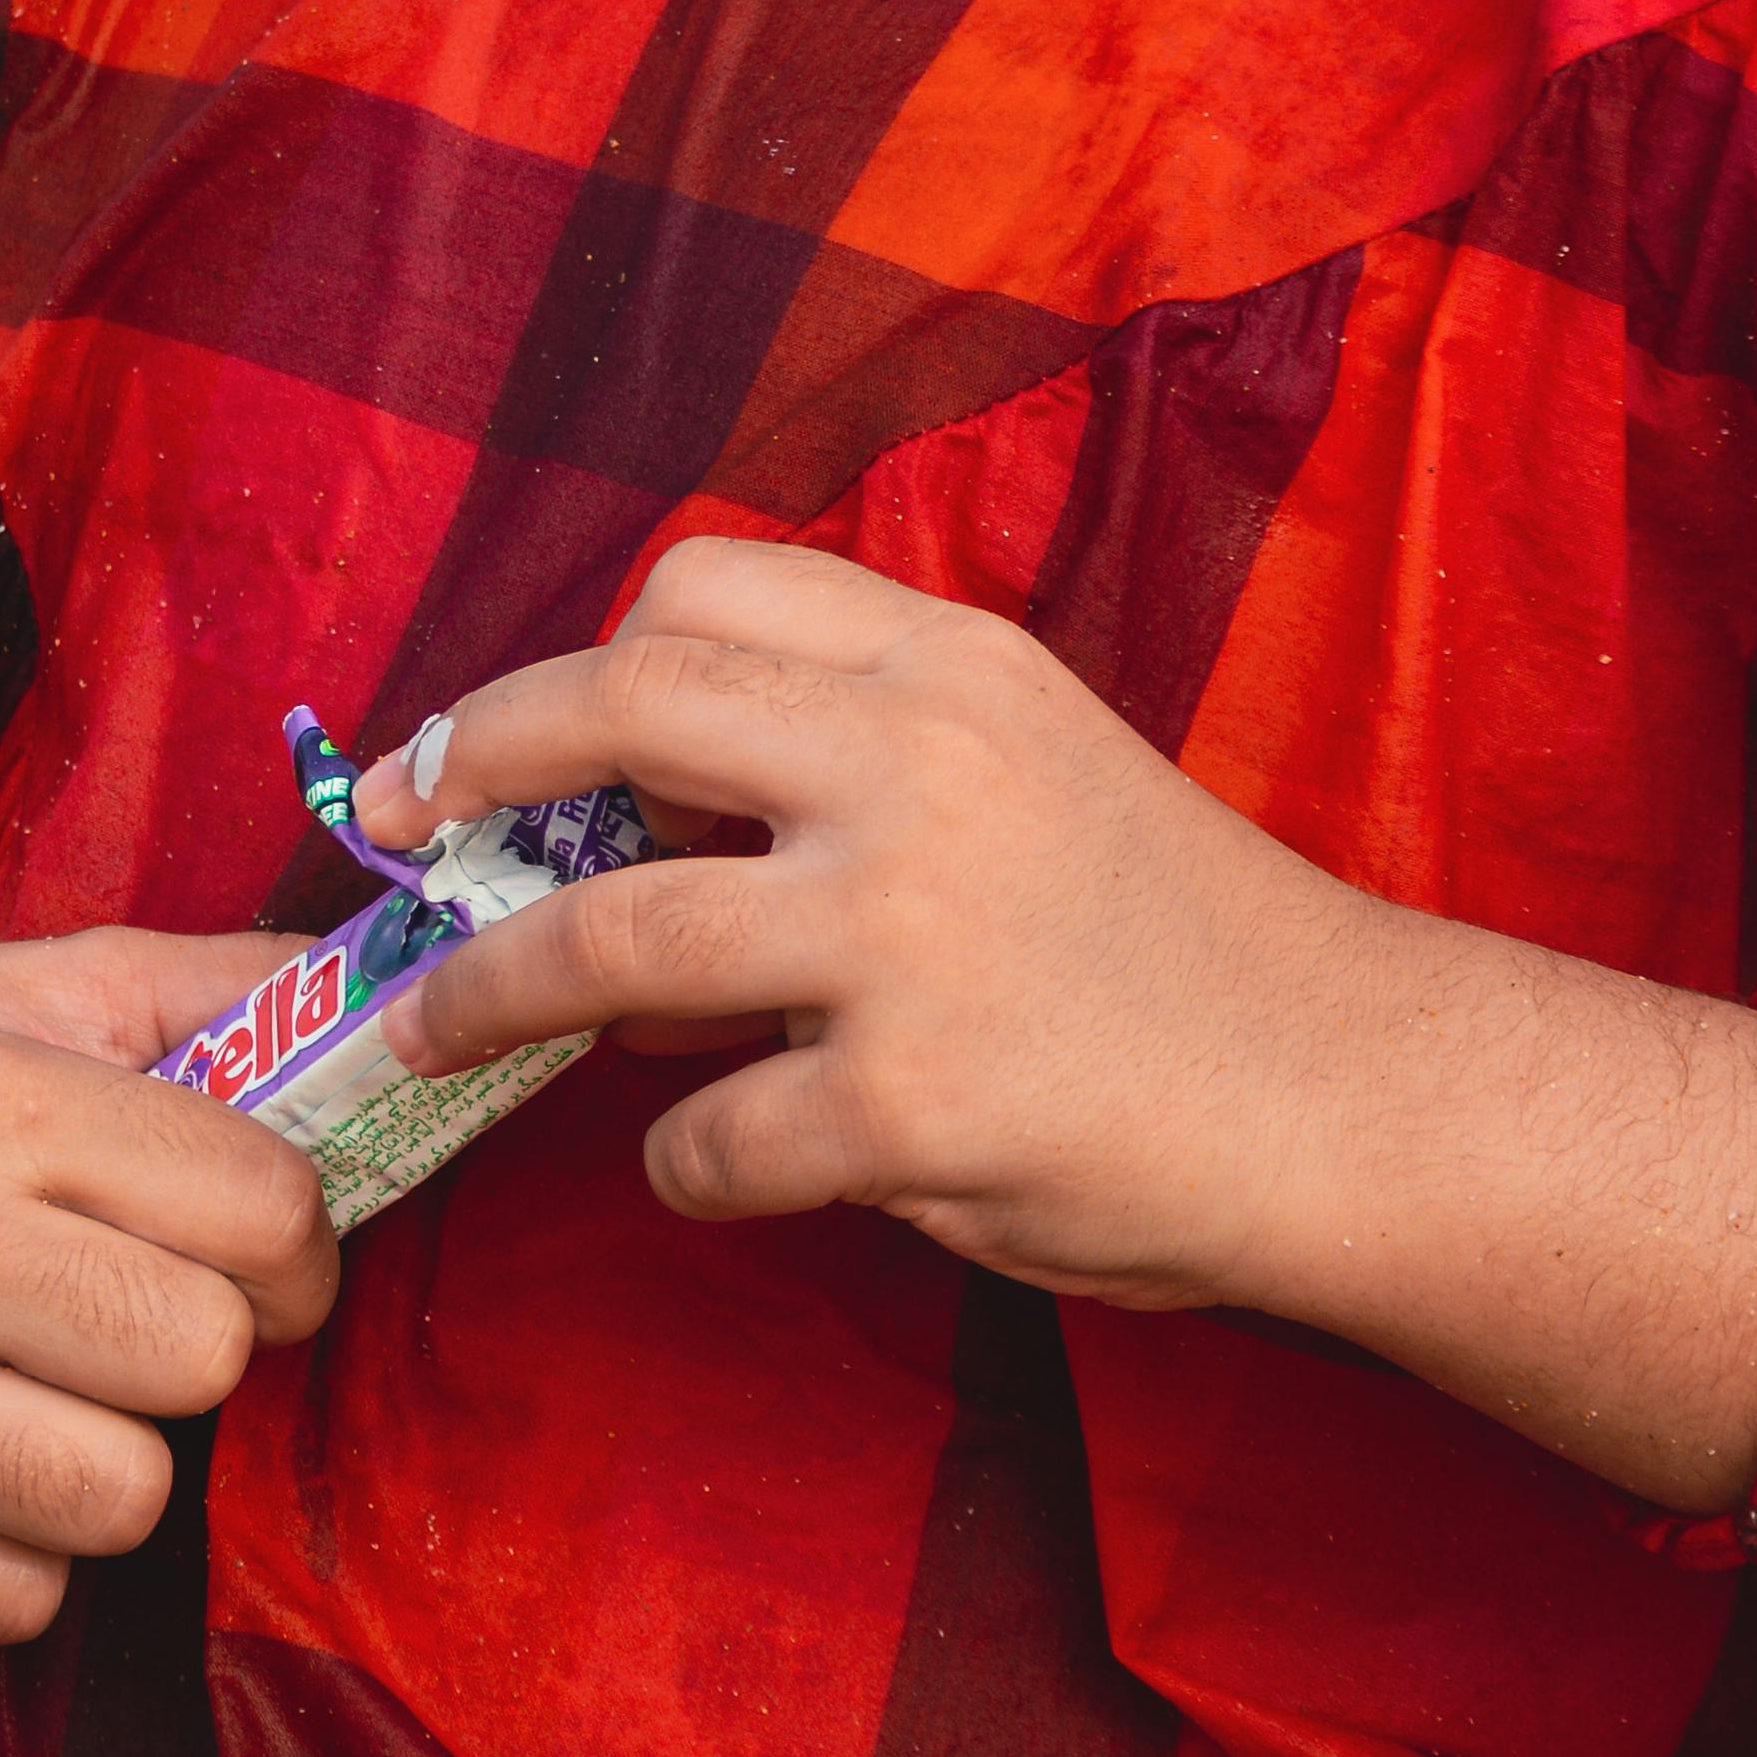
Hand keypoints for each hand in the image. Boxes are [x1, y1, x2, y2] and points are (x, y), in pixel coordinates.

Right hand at [0, 914, 336, 1647]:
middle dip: (201, 1346)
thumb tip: (403, 988)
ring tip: (47, 1389)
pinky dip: (20, 1553)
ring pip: (120, 1500)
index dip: (293, 1240)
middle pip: (201, 1360)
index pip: (262, 1206)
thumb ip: (214, 987)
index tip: (247, 1244)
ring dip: (115, 1458)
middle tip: (137, 1314)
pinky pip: (12, 1603)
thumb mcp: (24, 990)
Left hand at [357, 542, 1756, 1507]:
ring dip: (494, 993)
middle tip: (398, 823)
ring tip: (439, 1026)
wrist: (1359, 1095)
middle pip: (618, 708)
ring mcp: (909, 937)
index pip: (699, 592)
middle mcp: (918, 769)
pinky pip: (709, 1137)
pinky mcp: (913, 1105)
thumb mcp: (1028, 777)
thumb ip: (847, 773)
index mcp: (949, 666)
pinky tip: (712, 1165)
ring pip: (611, 942)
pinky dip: (681, 1161)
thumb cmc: (1182, 943)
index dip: (569, 664)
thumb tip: (626, 860)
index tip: (491, 737)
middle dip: (468, 760)